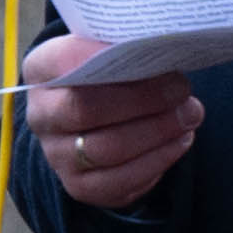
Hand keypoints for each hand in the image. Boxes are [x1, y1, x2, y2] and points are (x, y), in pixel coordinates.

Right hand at [23, 32, 202, 210]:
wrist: (97, 119)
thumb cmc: (110, 77)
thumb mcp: (109, 51)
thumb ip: (126, 46)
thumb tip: (165, 46)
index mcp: (43, 69)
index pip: (65, 60)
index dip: (103, 55)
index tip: (150, 49)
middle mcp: (41, 115)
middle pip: (86, 109)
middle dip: (143, 100)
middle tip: (182, 89)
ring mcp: (56, 155)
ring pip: (107, 149)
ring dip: (157, 131)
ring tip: (190, 114)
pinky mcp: (80, 186)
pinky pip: (120, 181)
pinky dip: (158, 160)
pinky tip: (181, 140)